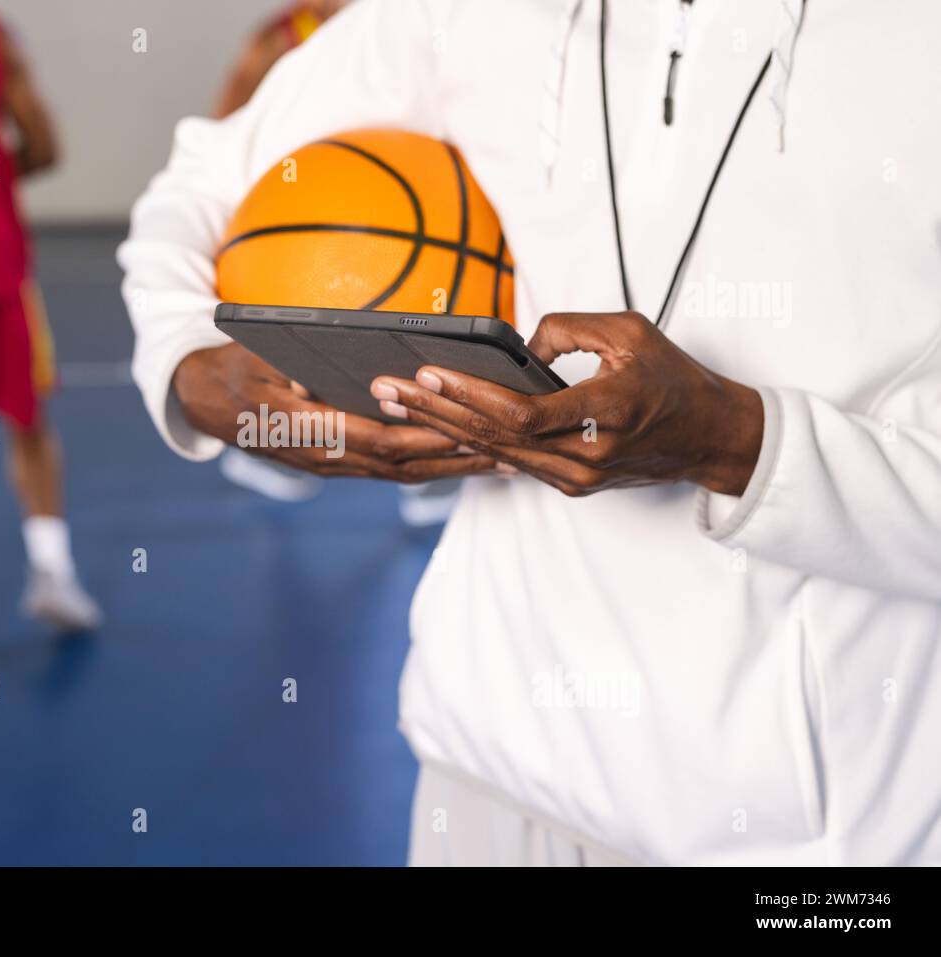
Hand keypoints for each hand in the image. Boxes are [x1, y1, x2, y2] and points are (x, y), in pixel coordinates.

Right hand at [173, 343, 497, 481]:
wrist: (206, 402)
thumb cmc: (239, 366)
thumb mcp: (267, 355)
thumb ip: (310, 364)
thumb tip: (364, 360)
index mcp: (303, 428)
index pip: (374, 439)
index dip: (421, 437)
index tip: (466, 429)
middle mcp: (322, 457)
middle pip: (400, 465)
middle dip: (457, 460)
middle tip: (510, 452)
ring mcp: (330, 467)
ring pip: (401, 474)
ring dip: (454, 469)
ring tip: (505, 461)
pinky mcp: (339, 466)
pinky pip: (390, 470)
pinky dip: (432, 466)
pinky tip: (466, 457)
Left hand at [369, 311, 763, 496]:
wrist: (711, 437)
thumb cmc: (674, 379)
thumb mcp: (630, 331)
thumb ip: (567, 329)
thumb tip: (516, 347)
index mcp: (606, 412)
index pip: (522, 411)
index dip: (469, 395)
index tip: (428, 373)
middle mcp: (588, 455)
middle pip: (495, 436)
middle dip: (435, 411)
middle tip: (387, 390)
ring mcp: (578, 477)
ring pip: (497, 453)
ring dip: (443, 428)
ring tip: (398, 405)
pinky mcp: (572, 485)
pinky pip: (512, 462)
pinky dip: (473, 442)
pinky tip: (436, 427)